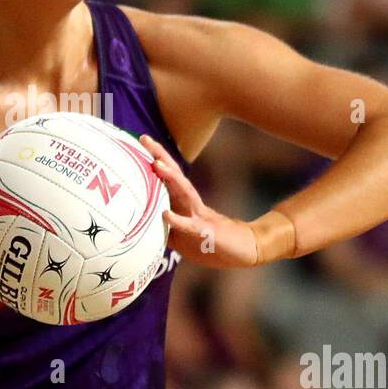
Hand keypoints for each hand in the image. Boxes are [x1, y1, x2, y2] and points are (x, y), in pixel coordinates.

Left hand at [139, 134, 263, 268]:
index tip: (140, 141)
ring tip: (156, 163)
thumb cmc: (212, 244)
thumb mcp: (182, 238)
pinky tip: (166, 215)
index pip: (168, 178)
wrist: (248, 251)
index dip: (154, 160)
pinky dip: (178, 220)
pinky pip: (191, 226)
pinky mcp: (208, 232)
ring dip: (171, 177)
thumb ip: (163, 232)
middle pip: (175, 176)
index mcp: (185, 204)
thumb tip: (139, 230)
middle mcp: (192, 204)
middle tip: (144, 138)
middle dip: (159, 156)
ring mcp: (201, 216)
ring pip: (184, 192)